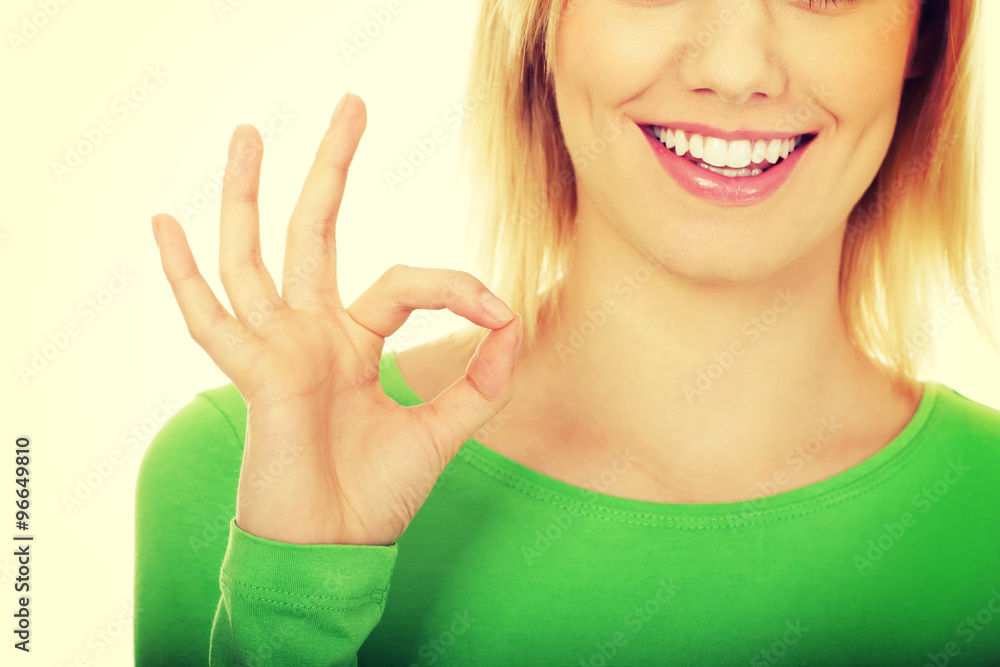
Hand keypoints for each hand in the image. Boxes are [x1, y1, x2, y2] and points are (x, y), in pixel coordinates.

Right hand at [151, 93, 522, 544]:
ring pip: (254, 256)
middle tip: (352, 105)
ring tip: (247, 132)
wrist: (337, 550)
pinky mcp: (255, 374)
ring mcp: (278, 348)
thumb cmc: (377, 495)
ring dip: (246, 194)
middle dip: (332, 168)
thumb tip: (513, 325)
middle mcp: (311, 334)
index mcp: (353, 342)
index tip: (499, 312)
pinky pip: (210, 319)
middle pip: (315, 231)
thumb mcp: (444, 430)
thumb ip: (480, 381)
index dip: (456, 287)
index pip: (405, 282)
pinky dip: (183, 275)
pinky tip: (164, 225)